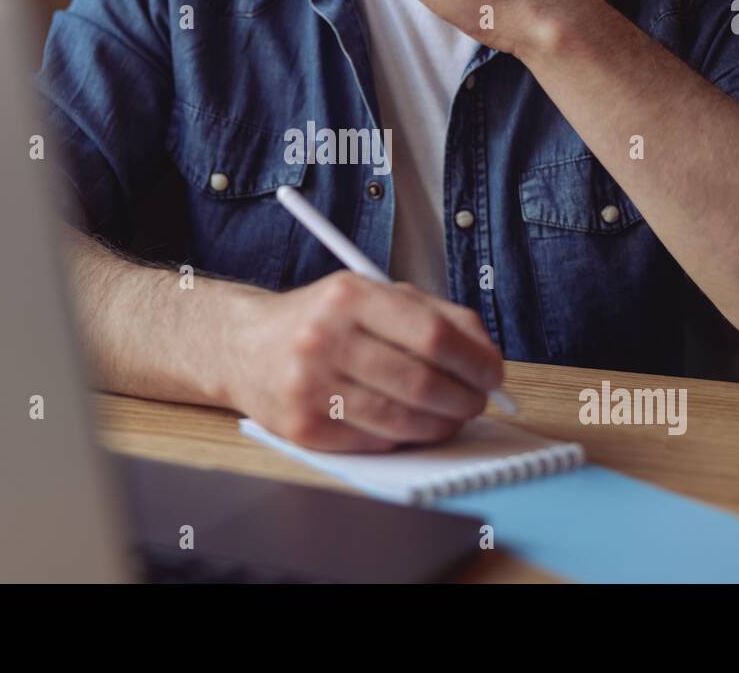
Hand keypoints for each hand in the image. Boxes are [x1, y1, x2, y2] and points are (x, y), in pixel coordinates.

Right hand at [226, 271, 503, 451]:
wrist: (245, 347)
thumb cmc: (323, 319)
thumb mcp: (373, 295)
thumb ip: (435, 315)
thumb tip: (487, 357)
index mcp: (350, 295)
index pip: (433, 335)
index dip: (475, 360)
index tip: (493, 373)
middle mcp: (325, 338)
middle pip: (422, 382)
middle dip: (465, 398)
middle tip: (476, 400)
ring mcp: (311, 386)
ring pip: (403, 421)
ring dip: (441, 424)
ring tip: (450, 415)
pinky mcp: (303, 427)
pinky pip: (376, 442)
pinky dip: (403, 438)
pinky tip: (406, 423)